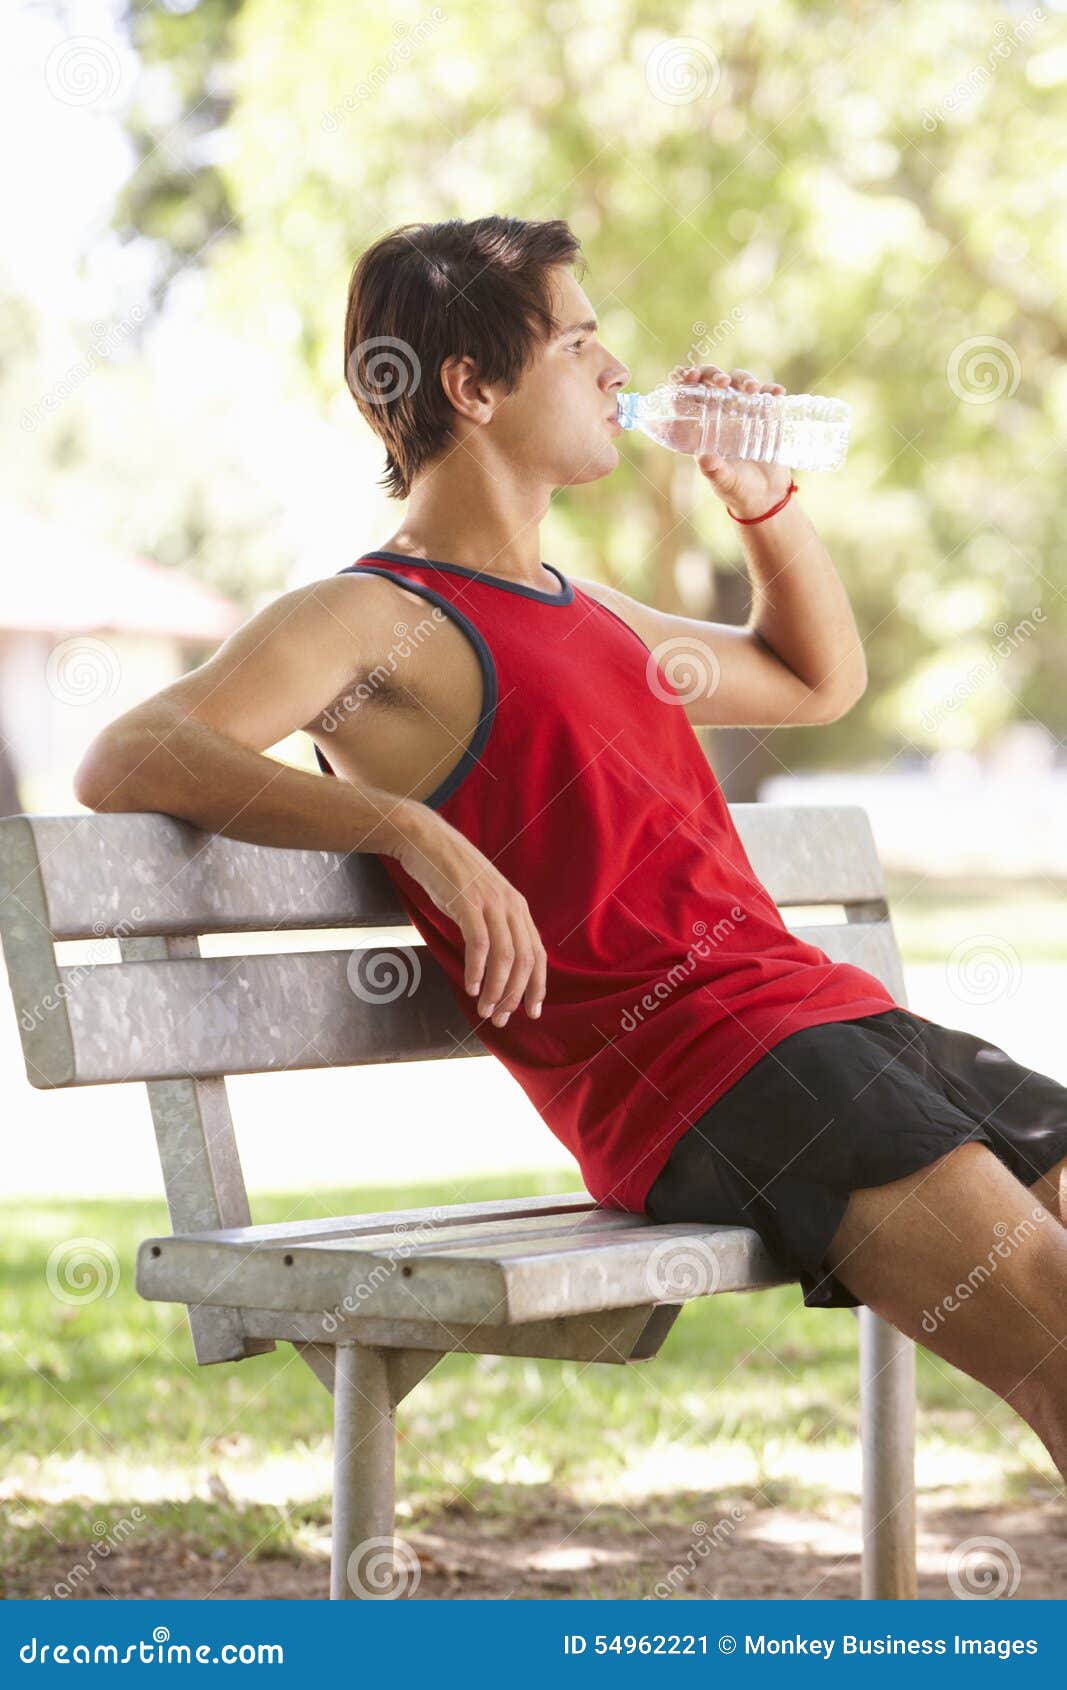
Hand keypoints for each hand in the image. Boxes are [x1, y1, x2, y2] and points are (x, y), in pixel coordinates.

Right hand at [393, 810, 546, 1027]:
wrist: (424, 838)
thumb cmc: (449, 872)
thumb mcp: (480, 897)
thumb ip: (494, 922)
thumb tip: (497, 960)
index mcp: (517, 906)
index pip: (537, 953)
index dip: (537, 986)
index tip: (531, 1012)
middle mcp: (510, 904)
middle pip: (524, 960)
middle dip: (515, 995)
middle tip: (501, 1019)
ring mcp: (489, 902)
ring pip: (505, 956)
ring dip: (496, 989)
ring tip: (485, 1010)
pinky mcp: (467, 902)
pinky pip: (480, 944)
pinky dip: (478, 970)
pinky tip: (471, 987)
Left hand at [670, 362, 794, 517]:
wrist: (766, 497)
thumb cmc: (738, 490)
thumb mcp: (725, 482)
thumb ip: (715, 472)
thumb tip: (704, 458)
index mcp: (700, 428)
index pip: (685, 397)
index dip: (683, 380)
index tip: (690, 376)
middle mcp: (718, 415)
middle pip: (711, 382)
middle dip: (714, 374)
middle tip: (723, 382)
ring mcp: (741, 412)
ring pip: (738, 383)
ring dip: (744, 380)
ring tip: (753, 390)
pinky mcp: (763, 414)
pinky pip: (766, 395)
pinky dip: (771, 390)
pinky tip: (778, 393)